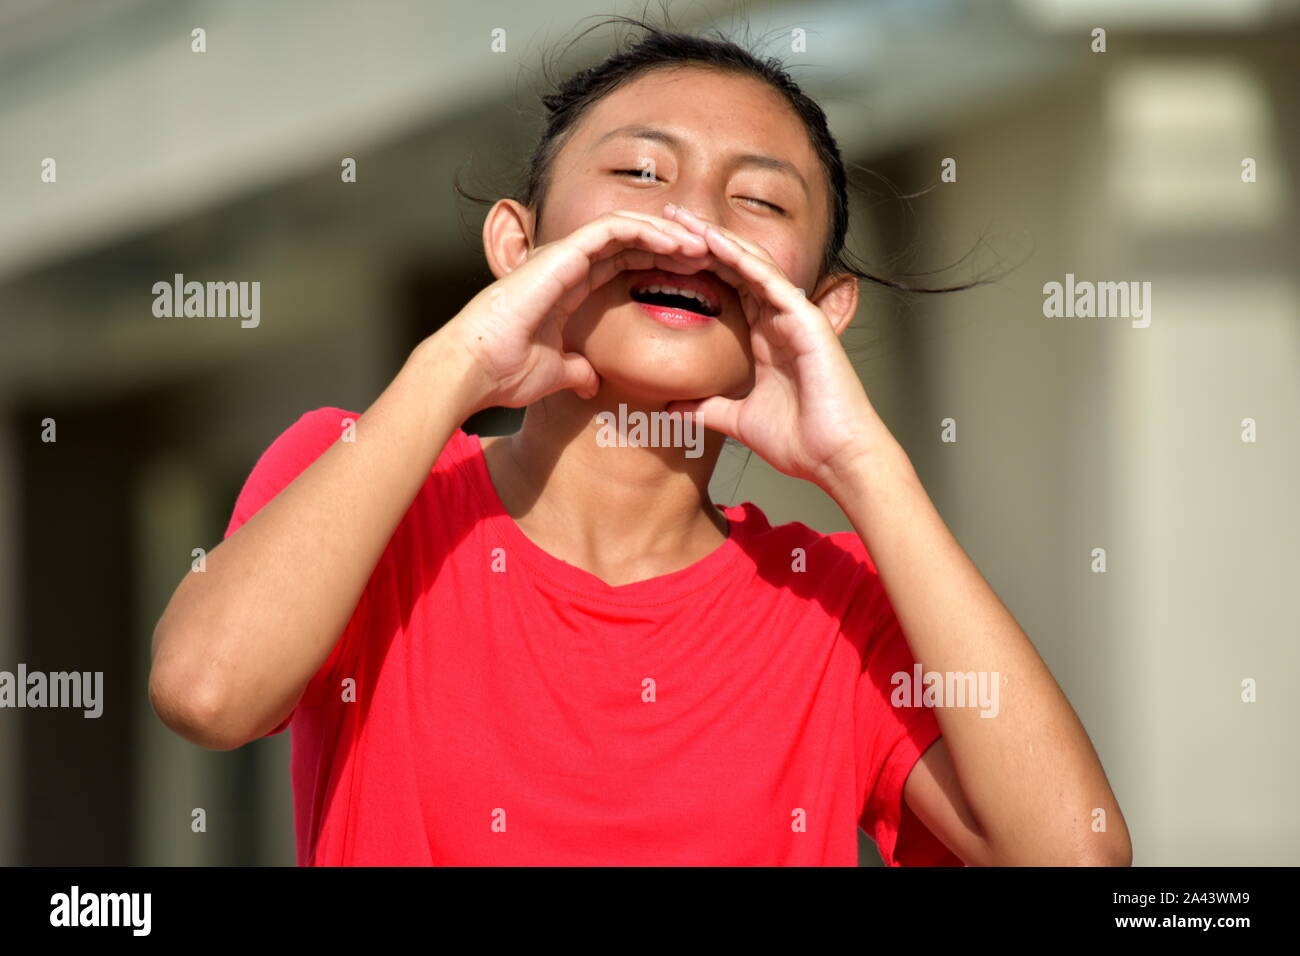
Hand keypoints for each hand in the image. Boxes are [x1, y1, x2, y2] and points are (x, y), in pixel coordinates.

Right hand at [443, 210, 716, 411]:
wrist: (475, 369)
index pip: (624, 264)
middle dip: (671, 246)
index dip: (659, 266)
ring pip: (628, 227)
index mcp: (569, 289)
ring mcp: (565, 254)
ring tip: (702, 247)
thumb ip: (576, 370)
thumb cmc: (506, 373)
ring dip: (667, 234)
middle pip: (632, 242)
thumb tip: (590, 383)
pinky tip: (677, 246)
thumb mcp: (555, 373)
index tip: (694, 279)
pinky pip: (615, 229)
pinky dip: (648, 232)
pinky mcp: (564, 251)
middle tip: (709, 256)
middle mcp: (568, 265)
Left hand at [661, 202, 891, 490]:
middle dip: (702, 239)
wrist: (833, 458)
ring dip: (717, 238)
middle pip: (737, 266)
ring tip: (683, 217)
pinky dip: (741, 259)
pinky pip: (769, 280)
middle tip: (666, 215)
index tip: (662, 250)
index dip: (698, 265)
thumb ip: (708, 410)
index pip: (728, 287)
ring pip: (751, 264)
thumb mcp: (739, 421)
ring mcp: (795, 316)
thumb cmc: (799, 441)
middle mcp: (780, 320)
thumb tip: (673, 411)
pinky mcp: (807, 320)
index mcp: (766, 337)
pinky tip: (713, 241)